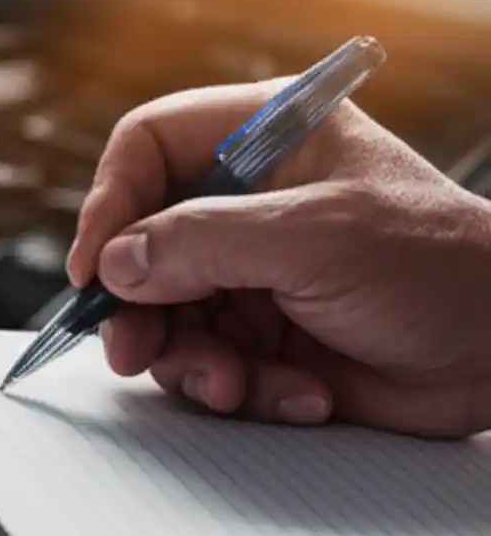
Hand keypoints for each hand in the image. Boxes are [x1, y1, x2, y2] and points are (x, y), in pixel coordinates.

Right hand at [67, 80, 490, 437]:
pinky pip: (206, 365)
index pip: (147, 149)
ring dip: (189, 362)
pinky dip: (239, 390)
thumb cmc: (439, 267)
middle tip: (135, 350)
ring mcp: (249, 274)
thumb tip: (116, 264)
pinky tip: (295, 394)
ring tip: (233, 384)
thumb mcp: (316, 237)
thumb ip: (204, 242)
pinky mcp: (259, 338)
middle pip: (140, 245)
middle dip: (138, 307)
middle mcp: (245, 204)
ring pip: (162, 317)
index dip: (109, 205)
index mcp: (262, 141)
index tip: (96, 269)